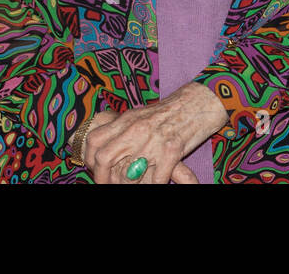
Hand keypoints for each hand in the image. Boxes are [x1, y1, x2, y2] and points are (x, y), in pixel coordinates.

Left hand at [83, 83, 228, 183]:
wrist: (199, 102)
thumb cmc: (170, 111)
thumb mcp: (141, 116)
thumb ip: (123, 130)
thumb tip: (104, 151)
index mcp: (127, 119)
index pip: (95, 140)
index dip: (90, 159)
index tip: (97, 171)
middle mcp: (136, 129)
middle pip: (105, 158)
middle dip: (103, 178)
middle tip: (109, 186)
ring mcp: (153, 140)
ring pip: (129, 174)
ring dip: (131, 184)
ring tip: (136, 185)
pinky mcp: (171, 150)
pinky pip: (156, 179)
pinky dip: (155, 185)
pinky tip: (157, 184)